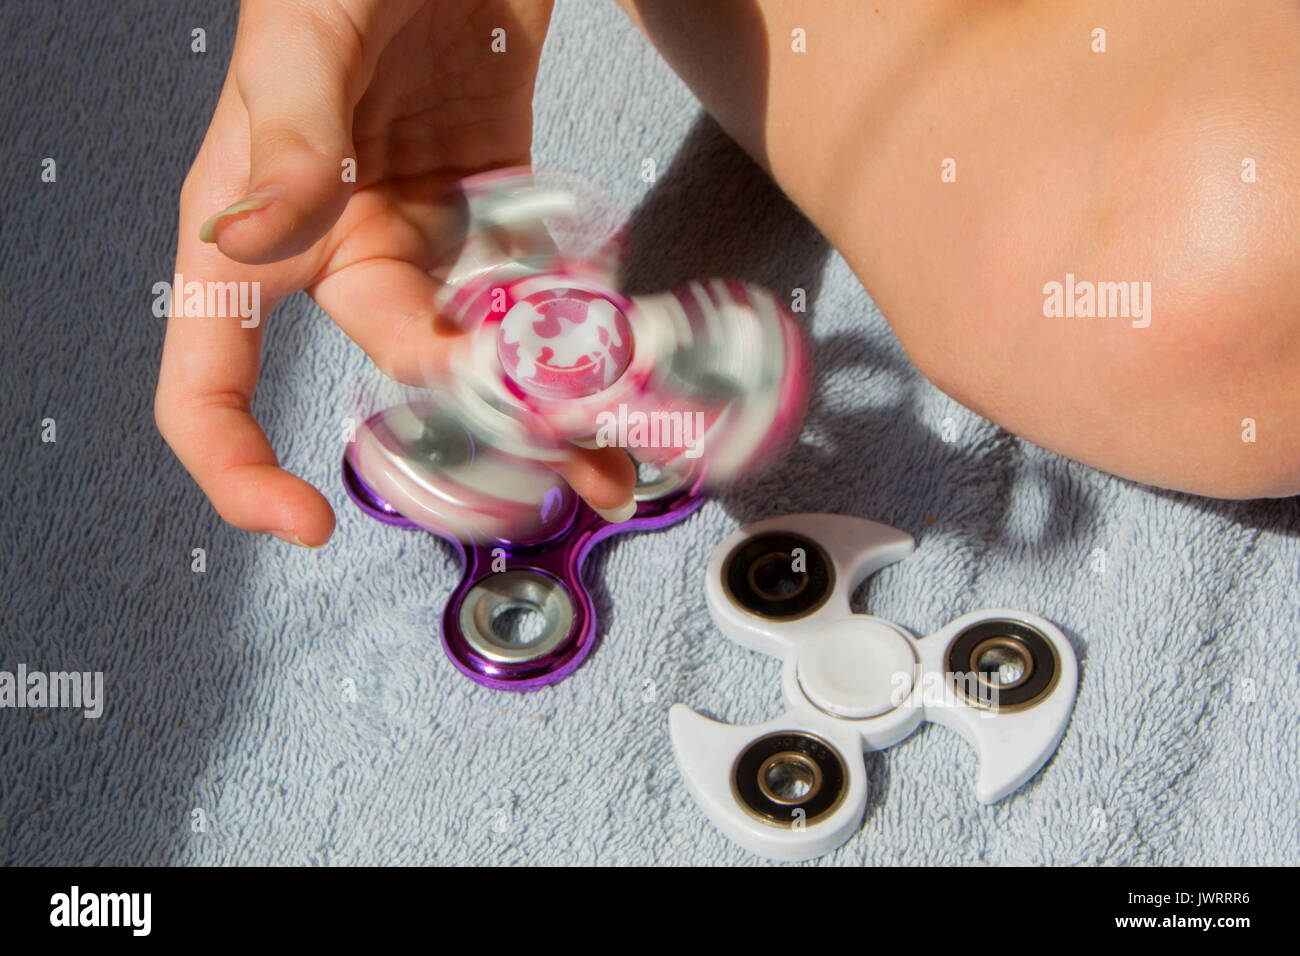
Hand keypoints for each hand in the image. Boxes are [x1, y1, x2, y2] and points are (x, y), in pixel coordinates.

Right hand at [156, 0, 634, 546]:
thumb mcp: (300, 43)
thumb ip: (285, 144)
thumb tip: (251, 239)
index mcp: (258, 230)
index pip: (209, 380)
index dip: (240, 465)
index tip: (306, 520)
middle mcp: (341, 247)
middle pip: (399, 367)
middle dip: (474, 420)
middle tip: (556, 457)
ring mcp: (424, 231)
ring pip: (479, 343)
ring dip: (543, 402)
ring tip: (609, 457)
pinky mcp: (494, 204)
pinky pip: (531, 287)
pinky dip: (574, 331)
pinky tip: (618, 371)